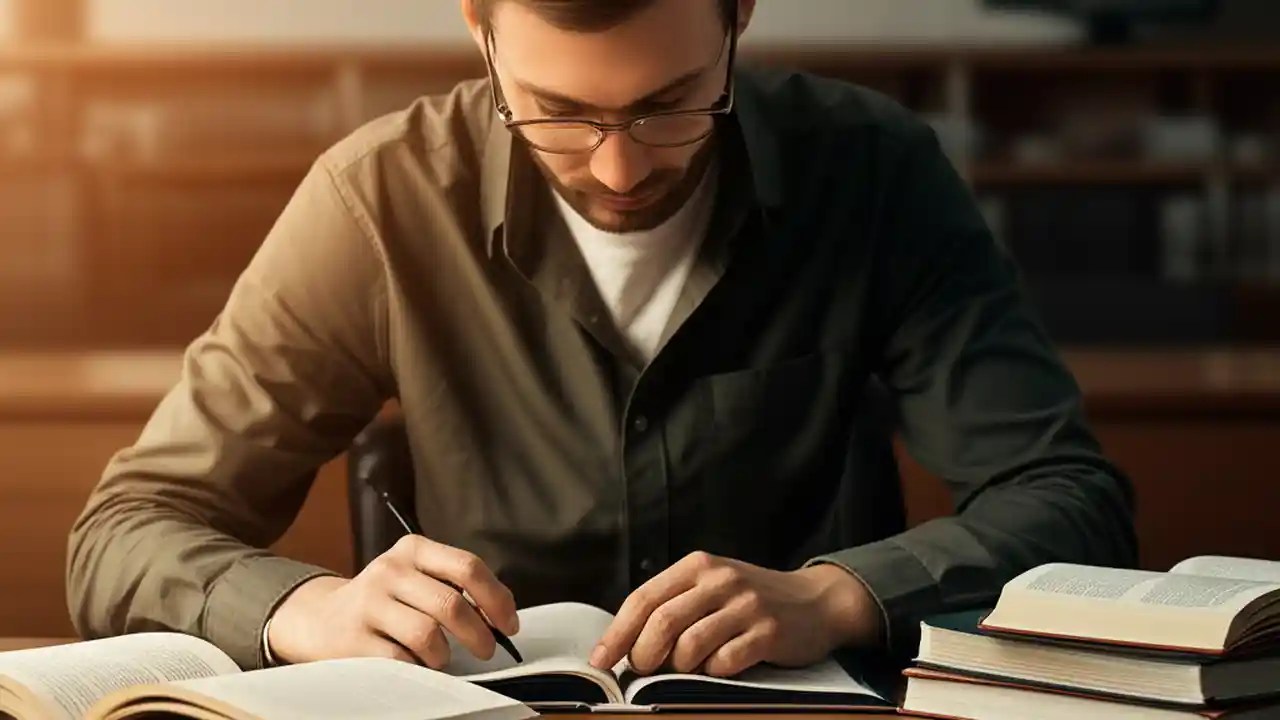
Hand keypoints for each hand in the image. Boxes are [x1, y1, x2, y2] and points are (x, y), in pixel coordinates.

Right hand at [267, 535, 518, 667]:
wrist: (319, 619)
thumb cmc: (384, 601)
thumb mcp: (416, 578)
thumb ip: (455, 587)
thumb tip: (503, 615)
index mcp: (413, 549)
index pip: (468, 567)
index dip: (496, 598)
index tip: (509, 624)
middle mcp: (390, 570)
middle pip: (451, 604)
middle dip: (479, 634)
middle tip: (487, 650)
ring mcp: (368, 603)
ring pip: (427, 635)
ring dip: (444, 655)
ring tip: (440, 657)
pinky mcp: (353, 638)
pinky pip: (401, 660)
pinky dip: (416, 668)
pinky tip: (413, 663)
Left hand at [589, 552, 881, 676]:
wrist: (817, 601)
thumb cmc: (752, 601)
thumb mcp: (712, 587)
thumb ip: (674, 605)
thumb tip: (626, 643)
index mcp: (698, 565)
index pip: (644, 598)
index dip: (617, 632)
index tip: (601, 659)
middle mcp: (720, 580)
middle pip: (662, 621)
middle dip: (643, 654)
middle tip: (641, 671)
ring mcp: (746, 605)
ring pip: (690, 644)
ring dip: (679, 666)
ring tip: (686, 668)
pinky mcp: (769, 632)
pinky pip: (725, 661)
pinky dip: (713, 672)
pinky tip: (719, 668)